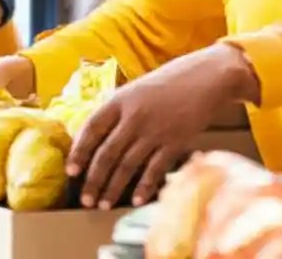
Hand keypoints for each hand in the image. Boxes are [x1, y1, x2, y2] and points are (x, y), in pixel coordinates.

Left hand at [69, 44, 257, 209]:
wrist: (209, 77)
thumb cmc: (172, 81)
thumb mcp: (139, 88)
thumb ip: (121, 109)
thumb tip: (100, 135)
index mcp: (121, 99)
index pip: (91, 128)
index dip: (79, 151)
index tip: (71, 171)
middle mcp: (134, 117)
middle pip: (106, 154)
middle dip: (93, 180)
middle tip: (85, 199)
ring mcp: (155, 131)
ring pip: (127, 166)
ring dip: (113, 188)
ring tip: (103, 205)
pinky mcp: (175, 142)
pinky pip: (154, 170)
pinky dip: (144, 187)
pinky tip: (135, 200)